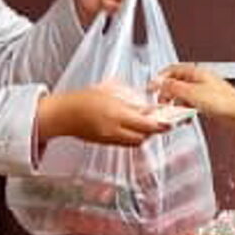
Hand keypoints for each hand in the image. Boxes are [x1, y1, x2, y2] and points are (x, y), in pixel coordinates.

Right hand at [39, 85, 167, 146]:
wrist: (63, 114)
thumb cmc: (82, 99)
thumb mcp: (109, 90)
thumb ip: (129, 98)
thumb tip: (145, 104)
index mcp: (116, 114)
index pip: (146, 124)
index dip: (161, 125)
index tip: (171, 122)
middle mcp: (114, 130)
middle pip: (143, 137)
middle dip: (154, 131)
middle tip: (161, 122)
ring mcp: (109, 139)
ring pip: (135, 142)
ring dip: (144, 135)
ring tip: (146, 125)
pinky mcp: (105, 143)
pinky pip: (125, 143)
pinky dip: (132, 137)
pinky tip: (132, 128)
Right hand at [152, 63, 234, 122]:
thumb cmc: (222, 101)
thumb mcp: (190, 93)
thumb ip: (172, 87)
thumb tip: (158, 83)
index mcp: (196, 72)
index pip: (172, 70)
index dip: (160, 78)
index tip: (152, 88)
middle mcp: (200, 79)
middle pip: (176, 83)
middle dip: (167, 94)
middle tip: (162, 103)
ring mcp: (204, 91)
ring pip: (183, 95)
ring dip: (176, 104)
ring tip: (174, 112)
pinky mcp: (208, 102)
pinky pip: (191, 104)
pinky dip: (185, 110)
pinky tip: (186, 117)